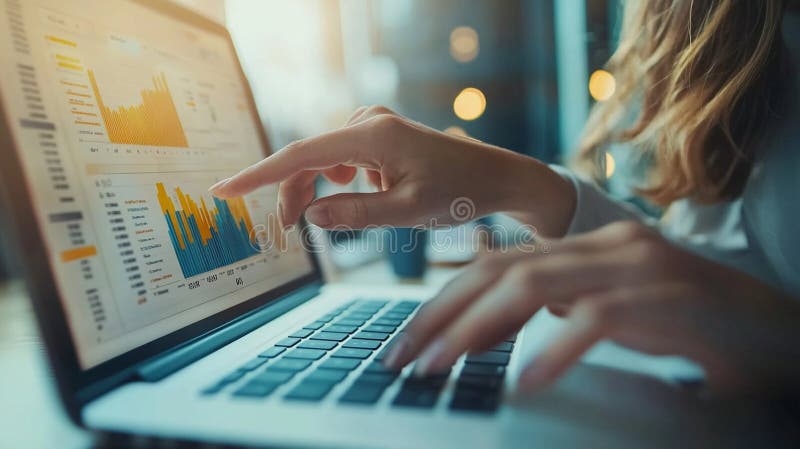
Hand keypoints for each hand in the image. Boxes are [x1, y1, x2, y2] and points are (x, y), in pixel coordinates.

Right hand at [209, 106, 574, 236]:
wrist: (495, 177)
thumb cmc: (460, 192)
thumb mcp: (408, 213)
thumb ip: (356, 215)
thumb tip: (311, 216)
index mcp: (372, 136)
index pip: (301, 155)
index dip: (259, 175)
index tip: (223, 190)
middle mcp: (368, 123)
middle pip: (309, 160)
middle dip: (293, 194)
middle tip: (288, 231)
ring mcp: (373, 126)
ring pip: (323, 161)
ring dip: (314, 190)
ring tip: (322, 219)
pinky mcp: (379, 135)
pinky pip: (341, 159)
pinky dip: (335, 182)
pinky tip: (356, 194)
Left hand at [384, 221, 799, 392]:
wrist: (781, 330)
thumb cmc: (697, 326)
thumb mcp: (615, 312)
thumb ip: (560, 306)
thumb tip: (492, 327)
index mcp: (589, 247)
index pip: (497, 263)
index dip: (446, 299)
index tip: (410, 339)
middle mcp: (607, 246)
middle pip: (500, 269)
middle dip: (442, 313)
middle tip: (403, 357)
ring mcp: (637, 268)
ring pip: (533, 286)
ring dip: (477, 330)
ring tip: (440, 367)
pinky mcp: (667, 300)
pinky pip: (596, 319)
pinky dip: (556, 350)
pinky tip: (527, 381)